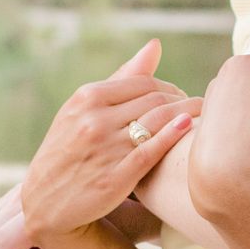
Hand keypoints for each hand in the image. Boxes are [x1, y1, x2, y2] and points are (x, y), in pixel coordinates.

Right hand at [20, 40, 199, 243]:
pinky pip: (152, 150)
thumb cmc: (69, 150)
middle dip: (182, 101)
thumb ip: (121, 79)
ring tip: (204, 118)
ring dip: (188, 114)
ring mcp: (104, 148)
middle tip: (197, 109)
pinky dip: (174, 135)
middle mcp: (94, 120)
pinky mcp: (114, 177)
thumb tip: (156, 46)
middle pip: (155, 100)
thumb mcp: (84, 109)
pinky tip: (188, 128)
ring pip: (158, 121)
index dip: (170, 88)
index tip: (182, 97)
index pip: (144, 82)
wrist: (45, 202)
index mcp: (86, 98)